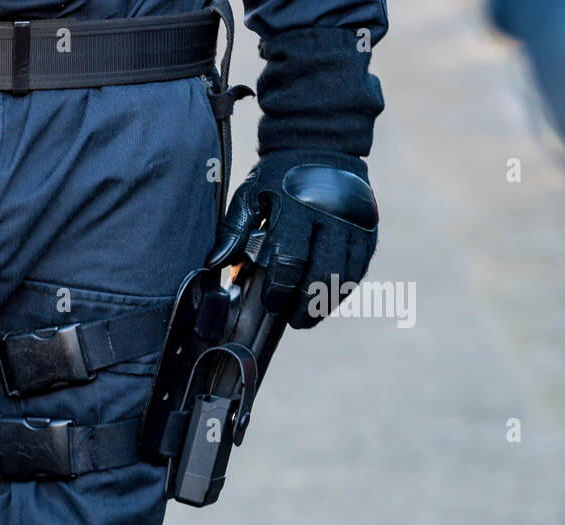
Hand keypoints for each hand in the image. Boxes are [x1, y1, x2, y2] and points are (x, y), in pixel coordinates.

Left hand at [208, 151, 378, 328]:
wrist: (320, 142)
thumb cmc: (277, 176)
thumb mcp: (250, 194)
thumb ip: (234, 230)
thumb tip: (215, 265)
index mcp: (297, 207)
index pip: (291, 258)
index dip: (281, 288)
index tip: (272, 304)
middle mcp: (331, 214)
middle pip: (323, 272)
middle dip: (308, 303)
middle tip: (294, 321)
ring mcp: (355, 220)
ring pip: (347, 272)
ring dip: (329, 301)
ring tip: (310, 317)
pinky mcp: (369, 225)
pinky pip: (361, 265)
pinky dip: (346, 286)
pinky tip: (330, 298)